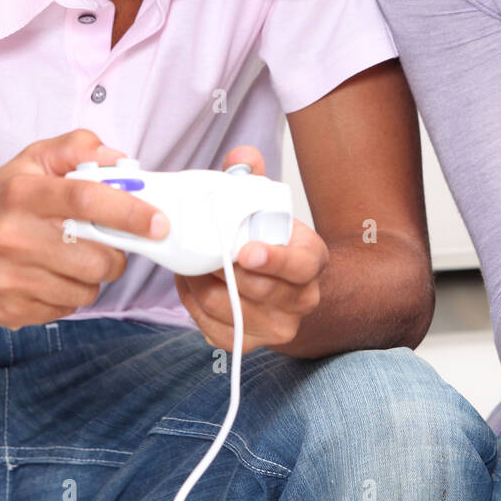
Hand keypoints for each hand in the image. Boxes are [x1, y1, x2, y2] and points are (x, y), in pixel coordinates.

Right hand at [0, 130, 166, 328]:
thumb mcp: (29, 162)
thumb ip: (76, 149)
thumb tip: (122, 162)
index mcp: (24, 193)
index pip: (87, 198)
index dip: (130, 211)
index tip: (158, 223)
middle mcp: (14, 235)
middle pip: (97, 257)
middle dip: (115, 255)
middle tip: (106, 245)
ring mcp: (10, 278)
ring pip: (86, 290)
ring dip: (91, 278)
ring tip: (71, 260)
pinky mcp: (9, 311)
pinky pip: (65, 310)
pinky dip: (68, 296)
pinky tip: (49, 278)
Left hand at [174, 145, 328, 351]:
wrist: (280, 285)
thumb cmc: (270, 240)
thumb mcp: (267, 205)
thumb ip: (252, 177)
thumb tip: (242, 157)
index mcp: (312, 261)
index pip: (301, 265)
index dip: (273, 260)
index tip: (245, 250)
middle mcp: (302, 299)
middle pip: (258, 290)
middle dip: (221, 268)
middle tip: (198, 246)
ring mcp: (277, 327)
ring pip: (229, 309)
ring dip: (200, 284)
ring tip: (188, 262)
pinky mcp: (249, 343)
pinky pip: (213, 328)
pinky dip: (193, 305)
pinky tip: (190, 282)